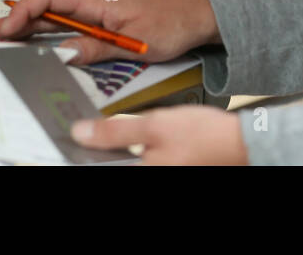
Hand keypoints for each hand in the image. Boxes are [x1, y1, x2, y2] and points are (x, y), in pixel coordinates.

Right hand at [0, 0, 218, 63]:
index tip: (7, 30)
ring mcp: (97, 5)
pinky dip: (47, 28)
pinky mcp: (104, 14)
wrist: (199, 13)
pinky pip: (68, 19)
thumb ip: (96, 46)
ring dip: (26, 25)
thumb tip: (60, 53)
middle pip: (44, 6)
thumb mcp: (134, 42)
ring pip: (53, 13)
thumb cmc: (172, 23)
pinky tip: (33, 38)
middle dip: (13, 20)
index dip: (25, 12)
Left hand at [72, 106, 247, 164]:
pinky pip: (137, 164)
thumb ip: (114, 131)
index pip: (96, 168)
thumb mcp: (154, 124)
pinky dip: (125, 154)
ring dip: (109, 153)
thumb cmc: (202, 135)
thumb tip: (79, 133)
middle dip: (93, 152)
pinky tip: (121, 140)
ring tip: (95, 133)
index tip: (61, 142)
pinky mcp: (165, 171)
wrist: (240, 143)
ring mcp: (157, 175)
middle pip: (109, 167)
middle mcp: (147, 178)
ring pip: (123, 164)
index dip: (77, 156)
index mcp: (140, 175)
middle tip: (80, 131)